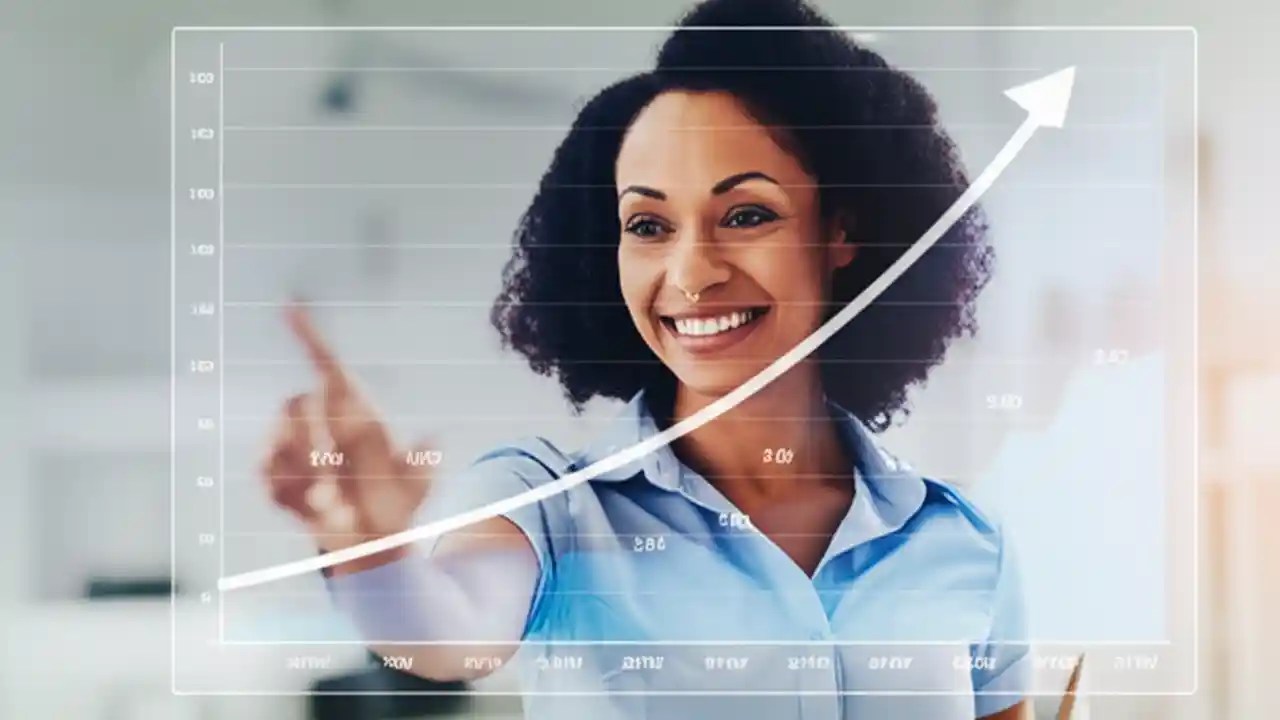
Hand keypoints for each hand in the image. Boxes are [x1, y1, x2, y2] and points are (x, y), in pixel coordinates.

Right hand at [260, 303, 432, 572]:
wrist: (374, 540)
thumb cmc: (397, 501)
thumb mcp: (418, 484)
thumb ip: (423, 464)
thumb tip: (433, 441)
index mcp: (355, 414)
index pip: (328, 365)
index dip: (308, 335)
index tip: (289, 307)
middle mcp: (322, 425)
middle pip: (295, 403)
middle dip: (308, 438)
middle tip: (330, 478)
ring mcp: (297, 451)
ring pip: (277, 441)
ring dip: (302, 474)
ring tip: (330, 505)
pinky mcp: (278, 479)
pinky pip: (265, 473)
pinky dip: (284, 492)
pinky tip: (310, 509)